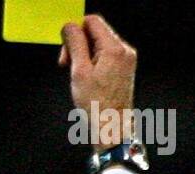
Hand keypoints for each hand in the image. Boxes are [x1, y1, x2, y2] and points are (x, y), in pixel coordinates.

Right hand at [59, 15, 136, 150]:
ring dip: (85, 57)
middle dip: (79, 46)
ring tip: (79, 77)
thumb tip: (70, 27)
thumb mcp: (79, 72)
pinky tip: (88, 81)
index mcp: (114, 48)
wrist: (112, 131)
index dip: (75, 33)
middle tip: (68, 66)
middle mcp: (124, 50)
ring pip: (99, 45)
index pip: (91, 22)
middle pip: (96, 32)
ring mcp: (126, 60)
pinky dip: (94, 64)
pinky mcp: (124, 70)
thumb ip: (75, 44)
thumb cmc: (97, 108)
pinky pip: (106, 57)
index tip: (67, 53)